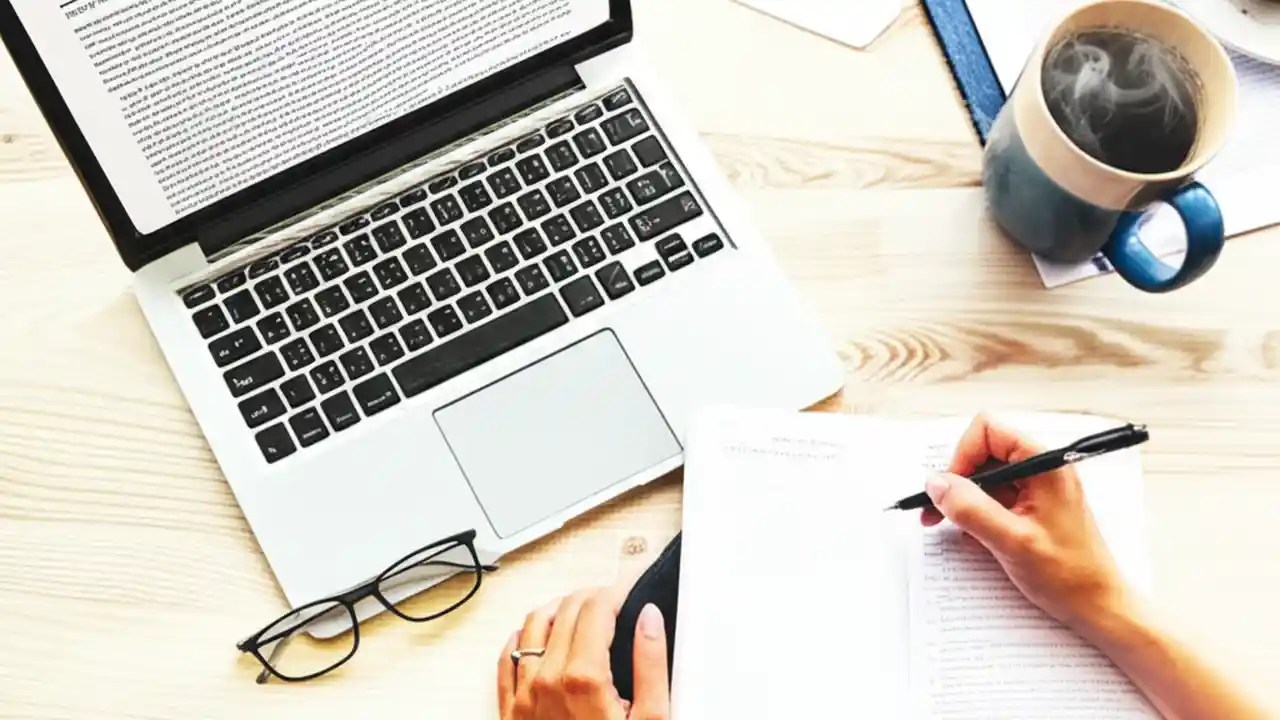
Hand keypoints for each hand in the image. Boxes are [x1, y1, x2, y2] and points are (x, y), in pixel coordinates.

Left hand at [498, 586, 669, 719]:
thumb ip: (651, 664)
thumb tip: (649, 618)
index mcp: (584, 678)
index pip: (596, 607)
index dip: (617, 590)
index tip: (631, 587)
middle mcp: (546, 680)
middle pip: (566, 609)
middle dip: (592, 595)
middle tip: (615, 599)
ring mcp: (523, 695)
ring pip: (531, 625)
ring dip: (558, 609)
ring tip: (581, 611)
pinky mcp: (510, 712)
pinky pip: (507, 658)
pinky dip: (523, 638)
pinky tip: (540, 640)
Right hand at [920, 414, 1132, 633]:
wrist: (1098, 606)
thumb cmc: (1068, 575)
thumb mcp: (1011, 541)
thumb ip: (970, 509)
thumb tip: (935, 483)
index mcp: (1044, 465)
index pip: (988, 432)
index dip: (962, 457)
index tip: (950, 490)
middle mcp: (1041, 469)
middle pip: (983, 452)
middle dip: (956, 479)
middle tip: (936, 510)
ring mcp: (1037, 487)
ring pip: (986, 476)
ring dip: (963, 498)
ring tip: (948, 524)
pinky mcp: (1033, 506)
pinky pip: (995, 496)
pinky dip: (977, 512)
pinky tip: (972, 534)